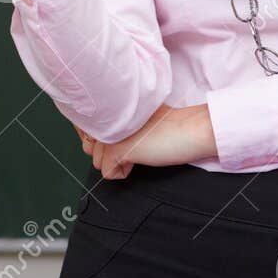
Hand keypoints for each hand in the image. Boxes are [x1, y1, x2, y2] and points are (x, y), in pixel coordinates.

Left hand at [75, 104, 217, 180]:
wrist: (191, 129)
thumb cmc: (168, 126)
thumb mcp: (135, 120)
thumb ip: (114, 124)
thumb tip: (91, 141)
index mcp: (110, 104)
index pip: (86, 132)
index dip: (104, 141)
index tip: (124, 137)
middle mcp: (106, 115)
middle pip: (90, 149)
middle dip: (111, 154)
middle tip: (136, 143)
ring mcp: (110, 131)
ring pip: (98, 163)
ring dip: (119, 163)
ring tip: (141, 148)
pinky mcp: (117, 148)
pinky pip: (108, 173)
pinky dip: (124, 173)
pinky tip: (141, 157)